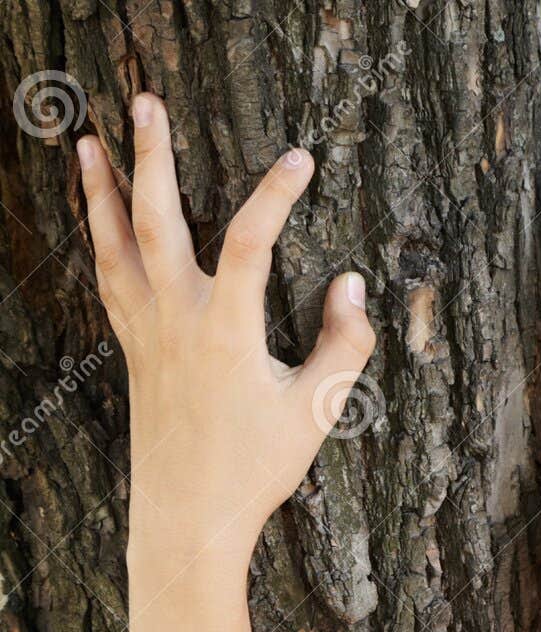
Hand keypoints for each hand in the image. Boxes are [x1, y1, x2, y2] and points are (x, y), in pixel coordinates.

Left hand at [79, 92, 376, 568]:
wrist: (187, 516)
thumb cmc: (256, 467)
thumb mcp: (317, 410)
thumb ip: (343, 345)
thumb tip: (354, 287)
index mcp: (225, 333)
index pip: (251, 243)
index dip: (276, 195)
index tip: (302, 158)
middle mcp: (176, 322)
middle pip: (156, 220)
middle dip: (150, 157)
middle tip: (144, 103)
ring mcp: (146, 334)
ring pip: (114, 245)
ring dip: (99, 190)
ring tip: (84, 141)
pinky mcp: (132, 351)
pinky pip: (108, 280)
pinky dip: (99, 240)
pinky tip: (98, 219)